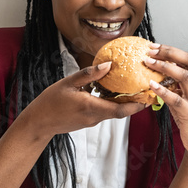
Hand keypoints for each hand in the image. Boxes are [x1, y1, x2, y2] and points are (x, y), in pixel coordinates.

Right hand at [25, 62, 144, 137]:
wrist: (38, 123)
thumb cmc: (50, 102)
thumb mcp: (68, 83)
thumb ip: (89, 74)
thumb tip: (108, 64)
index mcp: (91, 107)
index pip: (120, 110)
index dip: (137, 105)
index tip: (149, 96)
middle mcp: (94, 117)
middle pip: (121, 112)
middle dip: (135, 103)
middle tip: (146, 90)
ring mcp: (91, 121)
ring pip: (113, 112)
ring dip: (123, 103)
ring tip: (133, 88)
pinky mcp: (87, 121)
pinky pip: (104, 112)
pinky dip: (111, 103)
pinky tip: (112, 92)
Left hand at [143, 44, 187, 162]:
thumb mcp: (186, 96)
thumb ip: (177, 83)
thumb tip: (161, 68)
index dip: (171, 50)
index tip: (155, 46)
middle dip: (169, 52)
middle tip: (151, 49)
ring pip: (184, 76)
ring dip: (165, 67)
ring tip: (149, 62)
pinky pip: (175, 99)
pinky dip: (162, 90)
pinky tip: (151, 84)